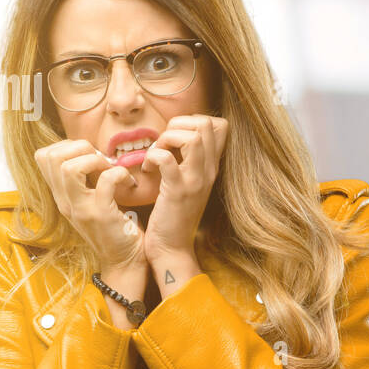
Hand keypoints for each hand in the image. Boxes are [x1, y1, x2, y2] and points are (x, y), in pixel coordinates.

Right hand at [34, 139, 144, 270]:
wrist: (125, 262)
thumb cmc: (115, 227)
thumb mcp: (91, 200)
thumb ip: (86, 180)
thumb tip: (91, 151)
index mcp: (61, 196)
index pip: (43, 156)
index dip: (67, 145)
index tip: (89, 155)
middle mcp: (65, 202)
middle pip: (52, 156)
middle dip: (80, 147)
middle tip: (101, 161)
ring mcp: (80, 209)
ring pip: (70, 168)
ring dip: (95, 160)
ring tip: (110, 169)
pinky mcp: (100, 215)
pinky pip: (105, 180)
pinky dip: (120, 173)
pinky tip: (129, 182)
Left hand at [141, 114, 226, 262]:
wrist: (173, 247)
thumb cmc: (174, 214)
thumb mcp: (189, 182)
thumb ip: (188, 160)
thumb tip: (174, 136)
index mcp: (212, 167)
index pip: (220, 125)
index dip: (194, 120)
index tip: (176, 137)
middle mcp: (209, 171)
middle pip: (205, 124)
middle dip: (178, 125)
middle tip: (164, 144)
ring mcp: (195, 181)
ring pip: (192, 137)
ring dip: (167, 138)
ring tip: (156, 154)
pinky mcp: (178, 191)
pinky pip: (166, 158)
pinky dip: (153, 156)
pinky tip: (148, 169)